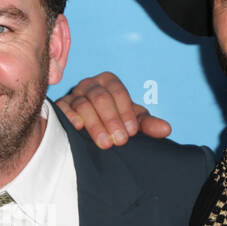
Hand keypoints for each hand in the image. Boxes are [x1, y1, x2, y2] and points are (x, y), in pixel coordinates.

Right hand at [55, 72, 171, 148]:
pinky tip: (79, 128)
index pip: (118, 92)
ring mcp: (73, 95)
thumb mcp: (131, 122)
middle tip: (119, 142)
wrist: (88, 130)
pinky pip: (63, 109)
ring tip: (104, 143)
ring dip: (95, 124)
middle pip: (100, 97)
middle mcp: (90, 84)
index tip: (131, 132)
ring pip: (83, 104)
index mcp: (109, 82)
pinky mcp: (60, 107)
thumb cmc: (114, 123)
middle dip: (111, 120)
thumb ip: (147, 124)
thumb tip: (166, 129)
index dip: (126, 112)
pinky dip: (71, 118)